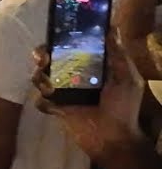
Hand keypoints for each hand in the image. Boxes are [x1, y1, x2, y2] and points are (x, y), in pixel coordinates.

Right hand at [32, 33, 144, 160]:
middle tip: (43, 59)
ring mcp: (63, 92)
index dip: (60, 39)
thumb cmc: (124, 108)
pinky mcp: (56, 108)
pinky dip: (43, 101)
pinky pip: (40, 101)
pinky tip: (54, 104)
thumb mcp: (128, 78)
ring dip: (40, 77)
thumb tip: (113, 28)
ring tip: (49, 84)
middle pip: (49, 59)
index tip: (55, 35)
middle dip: (41, 55)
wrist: (114, 139)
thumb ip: (119, 55)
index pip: (70, 47)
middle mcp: (73, 76)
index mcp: (90, 66)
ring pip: (40, 77)